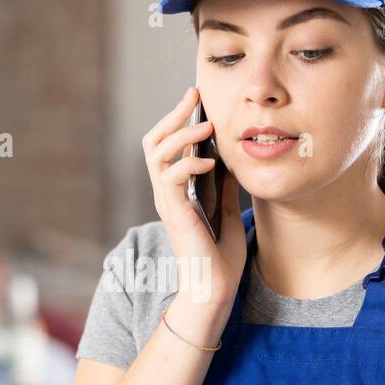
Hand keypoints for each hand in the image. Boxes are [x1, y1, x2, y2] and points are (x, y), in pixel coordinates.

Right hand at [141, 86, 244, 310]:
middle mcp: (166, 193)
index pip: (166, 146)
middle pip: (153, 142)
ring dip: (180, 134)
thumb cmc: (221, 259)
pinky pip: (170, 178)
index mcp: (176, 191)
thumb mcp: (229, 212)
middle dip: (172, 114)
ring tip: (205, 125)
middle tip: (192, 95)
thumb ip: (226, 186)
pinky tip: (208, 161)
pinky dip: (187, 163)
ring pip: (156, 154)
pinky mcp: (174, 213)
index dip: (177, 120)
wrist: (215, 289)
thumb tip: (231, 159)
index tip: (196, 99)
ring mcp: (167, 202)